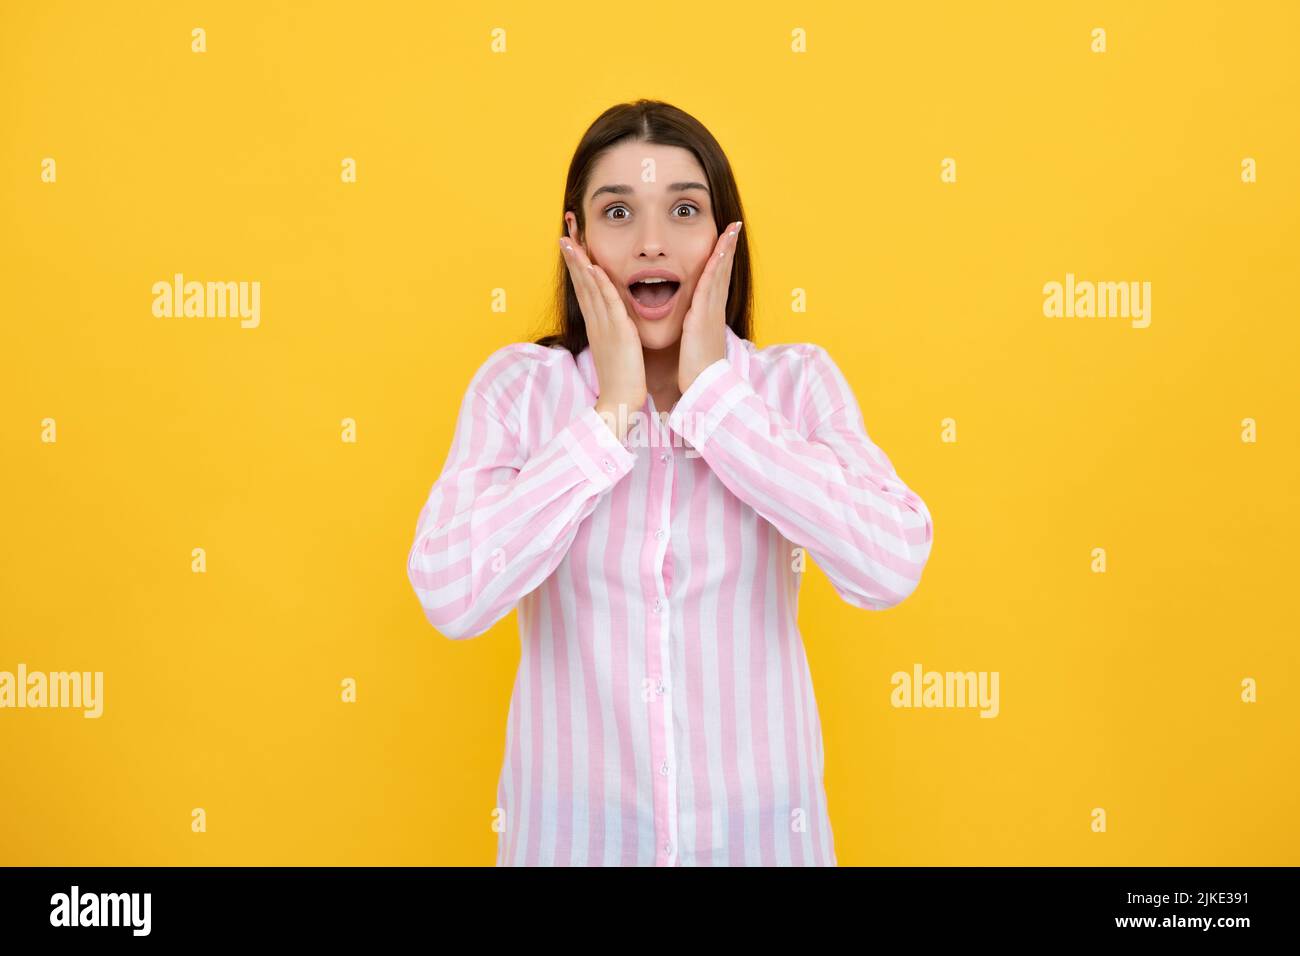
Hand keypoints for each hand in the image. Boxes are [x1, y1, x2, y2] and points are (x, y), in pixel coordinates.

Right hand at [558, 225, 645, 438]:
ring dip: (580, 263)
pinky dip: (599, 284)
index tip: (571, 248)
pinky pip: (607, 303)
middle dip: (573, 258)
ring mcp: (605, 326)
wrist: (620, 401)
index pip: (585, 290)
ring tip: (570, 242)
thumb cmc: (622, 379)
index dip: (577, 268)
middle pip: (582, 284)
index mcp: (597, 326)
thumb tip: (616, 324)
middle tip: (564, 235)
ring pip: (590, 289)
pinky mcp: (617, 332)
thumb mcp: (616, 350)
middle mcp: (597, 322)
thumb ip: (615, 334)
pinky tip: (593, 267)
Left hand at [678, 221, 741, 394]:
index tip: (726, 241)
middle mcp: (713, 308)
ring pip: (719, 273)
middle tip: (735, 225)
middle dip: (728, 247)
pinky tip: (719, 249)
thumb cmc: (696, 369)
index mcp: (709, 314)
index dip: (722, 260)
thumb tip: (690, 324)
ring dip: (726, 249)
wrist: (702, 386)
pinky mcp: (704, 315)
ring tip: (732, 228)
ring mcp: (711, 310)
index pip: (716, 280)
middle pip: (723, 271)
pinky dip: (716, 265)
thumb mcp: (694, 343)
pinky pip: (710, 284)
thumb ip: (692, 329)